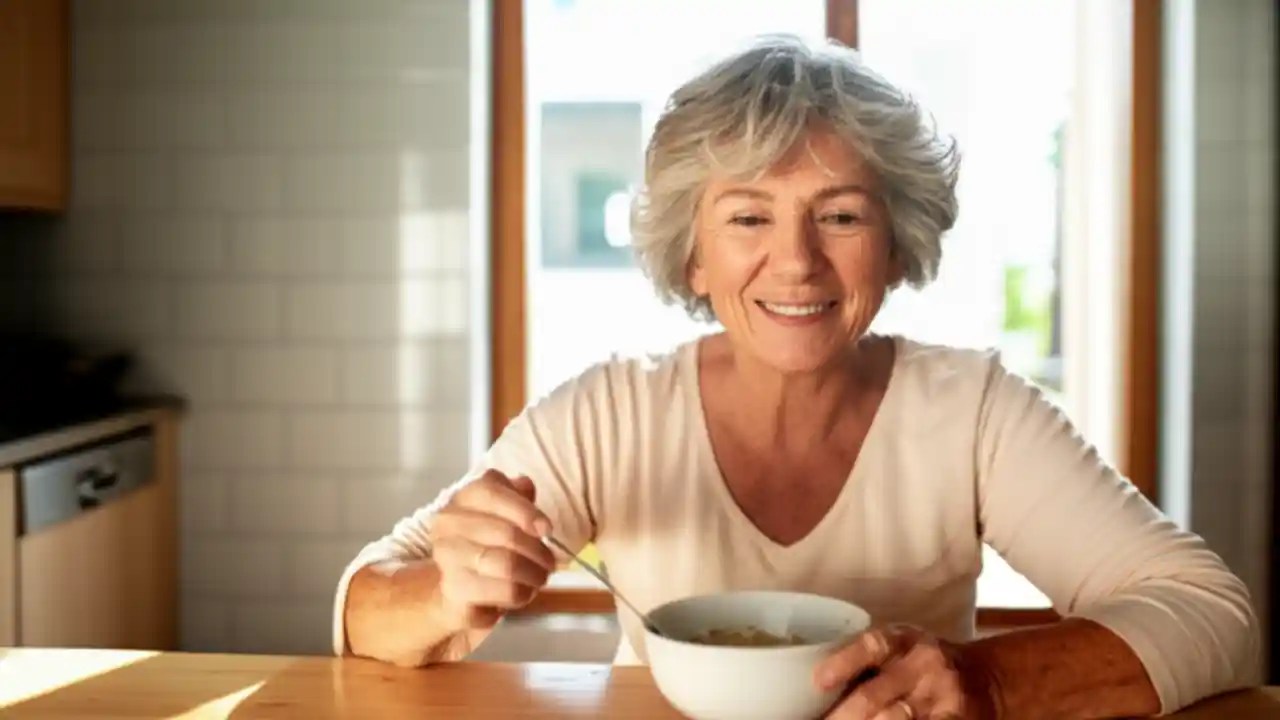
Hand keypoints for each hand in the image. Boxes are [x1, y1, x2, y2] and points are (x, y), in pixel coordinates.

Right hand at [428, 470, 556, 631]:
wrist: (458, 588)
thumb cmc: (488, 545)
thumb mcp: (505, 513)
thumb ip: (517, 496)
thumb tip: (525, 485)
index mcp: (464, 498)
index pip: (492, 494)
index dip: (525, 510)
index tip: (547, 529)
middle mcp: (449, 523)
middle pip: (506, 533)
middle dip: (538, 551)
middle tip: (550, 562)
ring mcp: (447, 557)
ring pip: (506, 564)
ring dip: (534, 574)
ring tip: (540, 577)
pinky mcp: (454, 590)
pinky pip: (504, 591)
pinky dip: (522, 593)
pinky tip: (523, 592)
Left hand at [816, 625, 998, 719]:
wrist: (987, 678)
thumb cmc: (926, 666)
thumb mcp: (902, 651)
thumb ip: (867, 665)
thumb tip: (814, 691)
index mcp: (903, 641)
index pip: (871, 647)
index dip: (843, 662)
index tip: (818, 681)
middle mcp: (922, 665)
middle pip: (874, 695)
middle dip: (843, 716)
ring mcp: (940, 695)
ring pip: (895, 719)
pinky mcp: (956, 719)